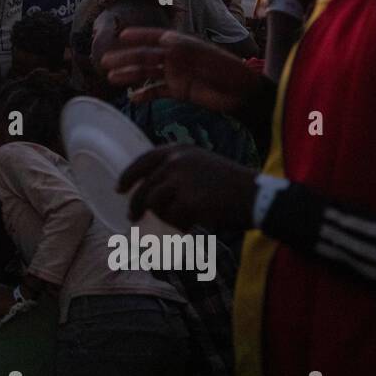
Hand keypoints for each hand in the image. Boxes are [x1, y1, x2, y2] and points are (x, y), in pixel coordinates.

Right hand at [99, 27, 263, 111]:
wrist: (242, 93)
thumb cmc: (226, 70)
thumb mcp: (205, 56)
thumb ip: (184, 50)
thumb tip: (164, 41)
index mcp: (181, 44)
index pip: (155, 37)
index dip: (138, 35)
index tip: (121, 35)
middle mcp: (175, 57)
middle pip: (146, 56)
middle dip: (125, 58)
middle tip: (105, 62)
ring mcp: (175, 74)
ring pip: (147, 73)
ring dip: (130, 75)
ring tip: (112, 78)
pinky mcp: (179, 90)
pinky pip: (157, 91)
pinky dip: (145, 94)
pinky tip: (133, 98)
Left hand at [117, 145, 255, 231]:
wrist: (256, 196)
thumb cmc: (230, 185)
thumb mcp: (200, 165)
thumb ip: (175, 171)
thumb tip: (150, 191)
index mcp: (179, 150)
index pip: (142, 161)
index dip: (128, 176)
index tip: (119, 188)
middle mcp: (176, 160)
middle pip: (144, 188)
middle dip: (136, 206)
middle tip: (132, 218)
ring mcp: (181, 179)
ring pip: (156, 205)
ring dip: (167, 217)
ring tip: (185, 219)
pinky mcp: (188, 200)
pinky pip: (172, 218)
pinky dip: (180, 225)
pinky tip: (193, 224)